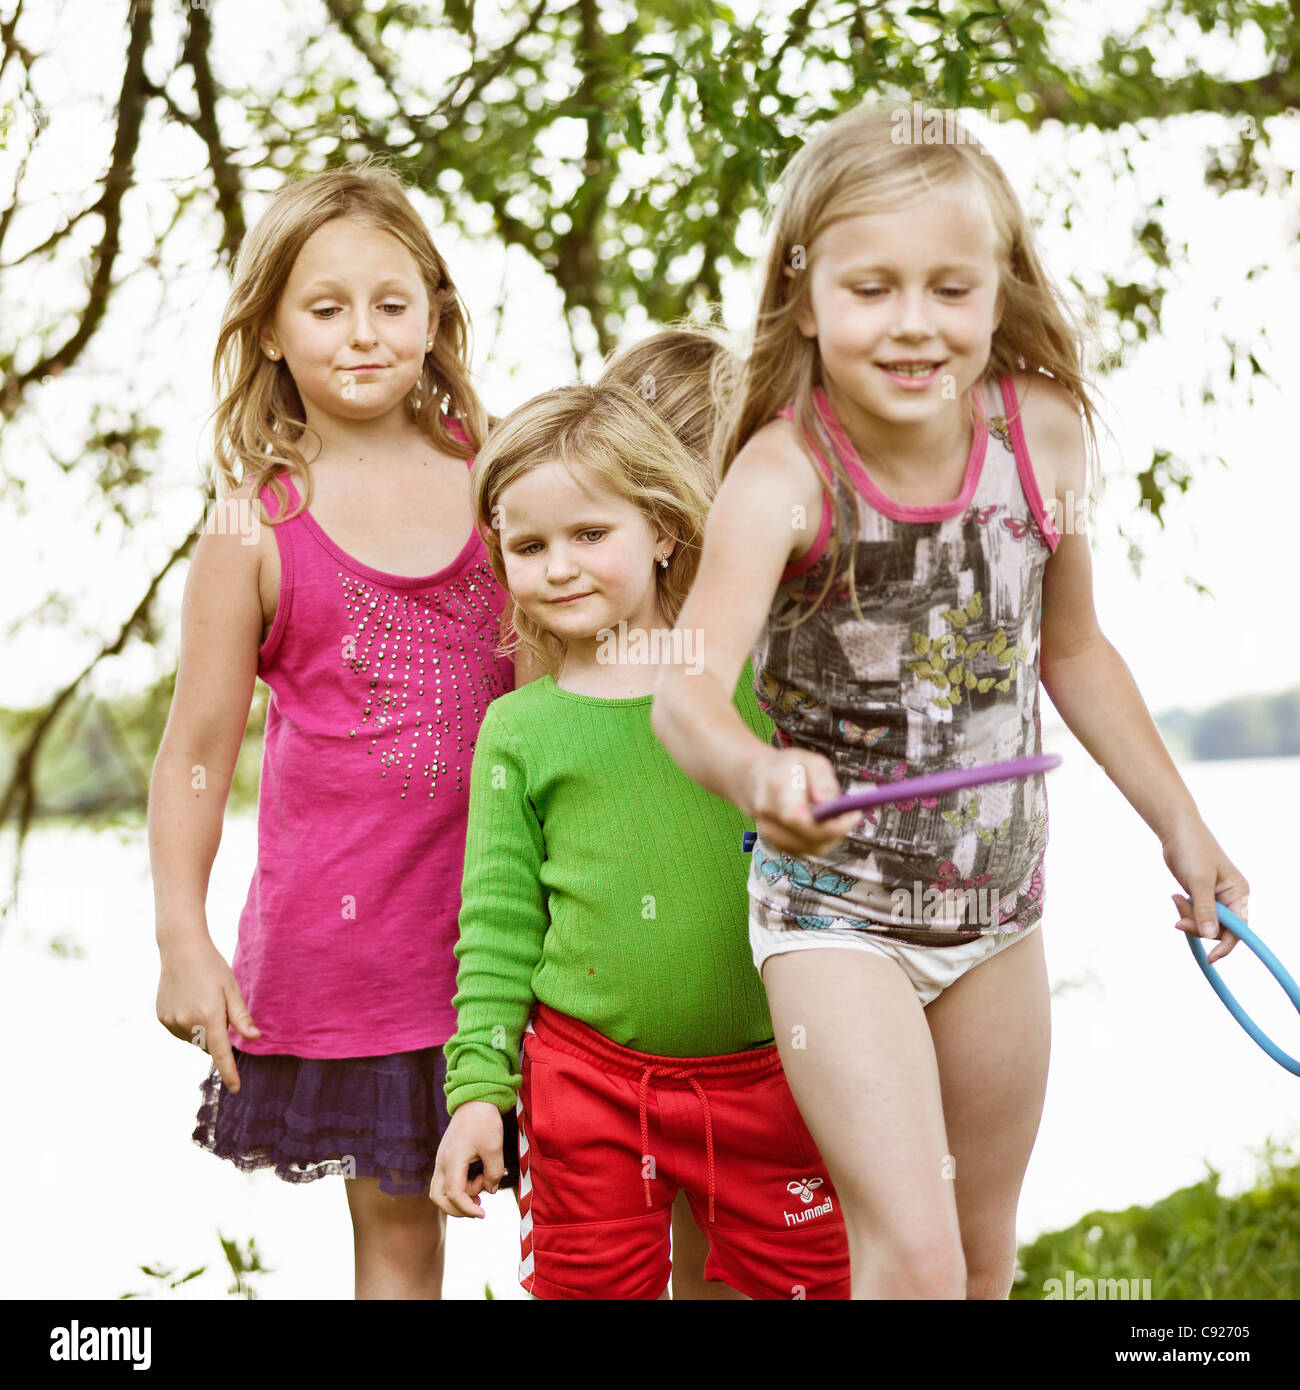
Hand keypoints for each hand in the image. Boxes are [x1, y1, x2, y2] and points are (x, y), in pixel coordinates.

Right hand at [156, 933, 260, 1090]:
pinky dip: (187, 1024)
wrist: (181, 950)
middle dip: (216, 1035)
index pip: (221, 1053)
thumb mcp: (232, 989)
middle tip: (217, 1007)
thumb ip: (241, 1017)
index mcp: (210, 1016)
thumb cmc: (212, 968)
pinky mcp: (162, 1018)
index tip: (235, 1089)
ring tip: (201, 1001)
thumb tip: (255, 1039)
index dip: (229, 1072)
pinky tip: (188, 1002)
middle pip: (208, 1045)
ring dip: (201, 1030)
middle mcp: (188, 1023)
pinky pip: (180, 1031)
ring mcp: (172, 1022)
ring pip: (194, 1039)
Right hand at [430, 1102, 504, 1217]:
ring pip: (440, 1190)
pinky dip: (459, 1186)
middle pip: (438, 1197)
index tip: (483, 1214)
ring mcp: (442, 1159)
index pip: (454, 1194)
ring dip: (460, 1196)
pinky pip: (446, 1179)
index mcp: (452, 1160)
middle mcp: (442, 1162)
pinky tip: (477, 1179)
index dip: (468, 1209)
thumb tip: (490, 1191)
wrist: (475, 1099)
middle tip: (478, 1209)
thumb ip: (493, 1173)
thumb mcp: (494, 1148)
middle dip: (457, 1209)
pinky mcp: (446, 1156)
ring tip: (483, 1183)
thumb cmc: (484, 1121)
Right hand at [743, 747, 862, 857]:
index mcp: (775, 787)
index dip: (829, 824)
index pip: (798, 817)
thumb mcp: (811, 761)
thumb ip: (823, 780)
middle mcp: (768, 814)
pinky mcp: (779, 845)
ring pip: (812, 848)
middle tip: (850, 815)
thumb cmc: (788, 768)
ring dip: (832, 835)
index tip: (854, 815)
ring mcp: (770, 833)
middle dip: (836, 830)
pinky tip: (824, 823)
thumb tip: (829, 802)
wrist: (757, 780)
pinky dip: (824, 840)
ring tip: (835, 815)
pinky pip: (809, 850)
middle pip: (808, 837)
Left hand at [1162, 816, 1248, 964]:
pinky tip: (1175, 896)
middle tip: (1179, 921)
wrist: (1177, 832)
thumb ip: (1204, 908)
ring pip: (1203, 922)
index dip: (1226, 946)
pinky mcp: (1202, 896)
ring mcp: (1216, 898)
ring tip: (1176, 898)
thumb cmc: (1193, 850)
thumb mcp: (1198, 881)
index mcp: (1238, 894)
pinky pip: (1194, 913)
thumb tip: (1210, 934)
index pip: (1238, 929)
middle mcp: (1231, 898)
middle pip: (1218, 929)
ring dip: (1188, 916)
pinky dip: (1184, 910)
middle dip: (1198, 926)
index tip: (1211, 958)